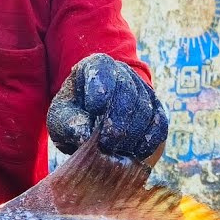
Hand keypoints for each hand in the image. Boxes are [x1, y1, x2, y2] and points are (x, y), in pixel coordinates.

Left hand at [48, 53, 167, 159]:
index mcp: (96, 66)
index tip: (94, 108)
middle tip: (106, 144)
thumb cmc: (72, 117)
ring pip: (146, 108)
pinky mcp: (155, 109)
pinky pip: (159, 122)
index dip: (101, 89)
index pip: (102, 70)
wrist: (90, 121)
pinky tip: (137, 153)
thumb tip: (86, 135)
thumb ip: (68, 124)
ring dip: (133, 134)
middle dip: (118, 120)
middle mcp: (123, 72)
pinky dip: (150, 140)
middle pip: (128, 91)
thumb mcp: (60, 119)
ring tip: (117, 152)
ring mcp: (142, 89)